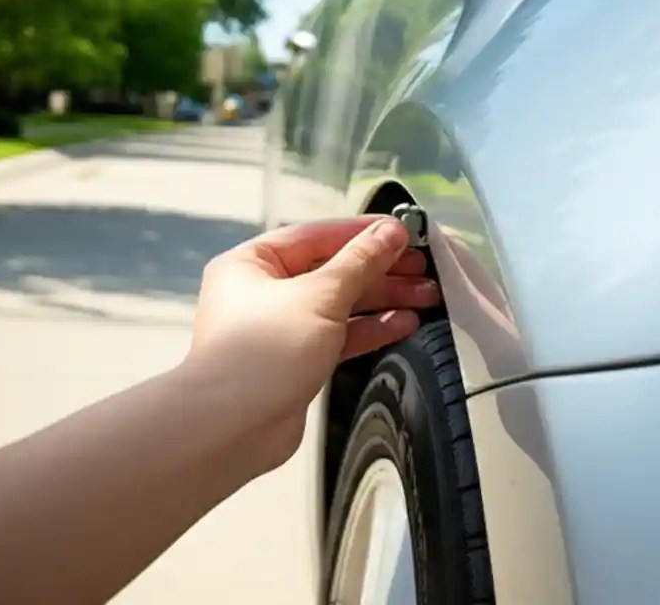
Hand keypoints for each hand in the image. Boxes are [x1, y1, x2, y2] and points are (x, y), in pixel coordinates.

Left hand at [181, 216, 439, 467]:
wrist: (233, 428)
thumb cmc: (266, 351)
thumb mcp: (319, 296)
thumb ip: (359, 262)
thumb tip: (391, 230)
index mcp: (252, 263)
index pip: (316, 235)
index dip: (362, 232)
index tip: (406, 232)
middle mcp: (263, 291)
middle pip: (331, 270)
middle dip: (380, 270)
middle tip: (425, 268)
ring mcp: (281, 328)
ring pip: (339, 304)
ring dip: (382, 300)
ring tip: (427, 296)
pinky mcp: (296, 361)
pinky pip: (338, 336)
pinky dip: (369, 329)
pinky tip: (404, 324)